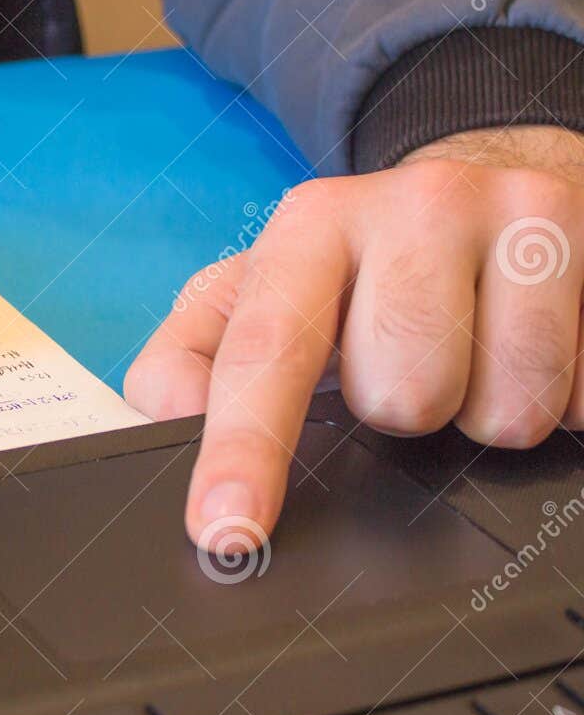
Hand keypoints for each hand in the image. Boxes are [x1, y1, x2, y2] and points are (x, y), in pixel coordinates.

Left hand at [125, 125, 583, 551]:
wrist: (488, 183)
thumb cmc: (357, 269)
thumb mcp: (256, 295)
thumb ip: (188, 360)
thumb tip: (169, 419)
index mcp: (311, 225)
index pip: (267, 351)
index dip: (244, 451)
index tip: (227, 532)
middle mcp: (416, 205)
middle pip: (405, 393)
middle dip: (400, 412)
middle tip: (402, 370)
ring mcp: (522, 216)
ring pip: (507, 403)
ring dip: (485, 412)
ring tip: (470, 362)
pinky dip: (563, 401)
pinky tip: (528, 349)